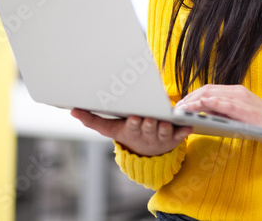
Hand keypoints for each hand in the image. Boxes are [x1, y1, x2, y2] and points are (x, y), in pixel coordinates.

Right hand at [70, 109, 190, 156]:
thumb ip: (92, 120)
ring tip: (168, 120)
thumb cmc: (127, 132)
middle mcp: (147, 134)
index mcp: (133, 131)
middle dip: (150, 123)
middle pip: (149, 128)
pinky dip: (185, 132)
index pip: (133, 127)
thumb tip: (72, 110)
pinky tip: (189, 127)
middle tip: (151, 117)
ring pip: (165, 131)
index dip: (135, 123)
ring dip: (166, 126)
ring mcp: (161, 137)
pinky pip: (181, 135)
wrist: (146, 152)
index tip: (135, 117)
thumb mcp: (110, 128)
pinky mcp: (175, 137)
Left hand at [176, 84, 261, 154]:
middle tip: (177, 108)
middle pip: (207, 89)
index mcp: (238, 92)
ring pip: (210, 94)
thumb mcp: (243, 117)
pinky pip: (219, 103)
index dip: (193, 95)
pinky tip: (194, 109)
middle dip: (189, 97)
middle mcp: (238, 91)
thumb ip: (227, 114)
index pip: (210, 89)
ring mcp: (241, 98)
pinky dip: (204, 104)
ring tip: (180, 110)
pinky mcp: (243, 108)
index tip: (182, 104)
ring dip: (192, 101)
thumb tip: (206, 116)